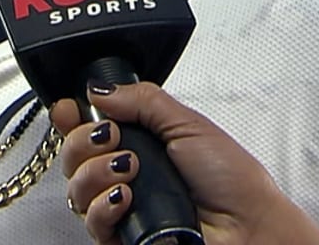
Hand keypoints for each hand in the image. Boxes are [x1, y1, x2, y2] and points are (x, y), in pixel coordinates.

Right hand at [51, 82, 318, 244]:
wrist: (248, 225)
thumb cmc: (231, 180)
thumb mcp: (187, 124)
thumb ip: (142, 100)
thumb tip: (99, 89)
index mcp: (140, 143)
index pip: (89, 128)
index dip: (72, 117)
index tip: (70, 107)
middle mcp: (125, 174)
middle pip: (73, 157)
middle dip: (83, 141)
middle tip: (111, 138)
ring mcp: (122, 207)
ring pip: (76, 189)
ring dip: (95, 173)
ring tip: (130, 171)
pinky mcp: (123, 237)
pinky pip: (90, 224)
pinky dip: (102, 207)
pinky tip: (126, 198)